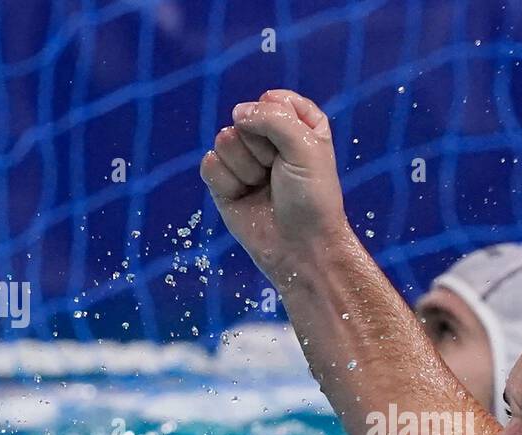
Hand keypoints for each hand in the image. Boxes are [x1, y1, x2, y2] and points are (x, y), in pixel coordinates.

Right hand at [200, 89, 348, 281]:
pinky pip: (209, 164)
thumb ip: (274, 117)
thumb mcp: (305, 147)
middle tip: (279, 174)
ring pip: (224, 139)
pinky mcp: (225, 184)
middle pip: (244, 118)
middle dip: (261, 147)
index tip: (296, 147)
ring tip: (264, 188)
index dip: (279, 120)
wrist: (301, 248)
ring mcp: (245, 161)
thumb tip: (237, 112)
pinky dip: (226, 181)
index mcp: (299, 126)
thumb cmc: (312, 198)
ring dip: (245, 167)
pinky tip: (244, 197)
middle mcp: (270, 141)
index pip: (273, 99)